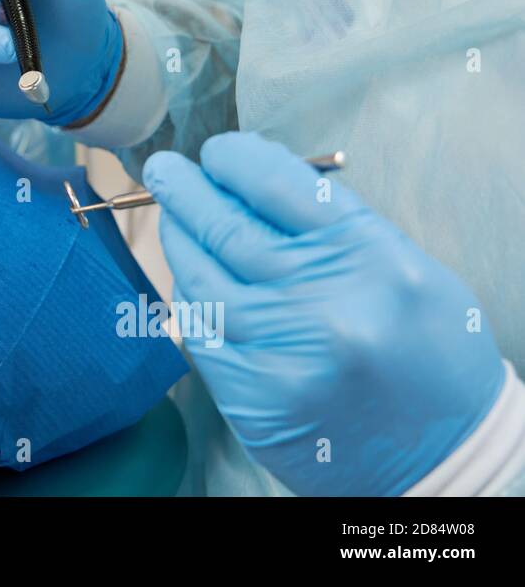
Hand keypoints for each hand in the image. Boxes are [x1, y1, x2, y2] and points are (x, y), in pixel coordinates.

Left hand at [143, 132, 505, 495]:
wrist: (444, 457)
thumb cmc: (428, 353)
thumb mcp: (405, 268)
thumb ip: (330, 224)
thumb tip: (251, 180)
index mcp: (371, 259)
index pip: (278, 185)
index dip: (234, 160)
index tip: (216, 151)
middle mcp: (324, 305)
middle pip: (227, 228)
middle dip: (186, 192)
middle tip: (164, 171)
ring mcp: (281, 355)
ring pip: (201, 278)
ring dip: (180, 240)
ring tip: (174, 219)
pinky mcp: (252, 397)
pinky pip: (201, 329)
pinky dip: (192, 296)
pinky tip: (193, 278)